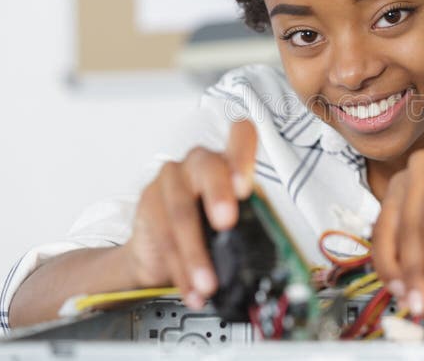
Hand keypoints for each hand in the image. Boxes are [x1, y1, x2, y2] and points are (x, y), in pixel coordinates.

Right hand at [121, 119, 256, 308]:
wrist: (158, 251)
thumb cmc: (206, 228)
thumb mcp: (234, 223)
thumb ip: (249, 224)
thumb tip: (274, 254)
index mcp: (228, 161)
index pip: (240, 135)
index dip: (243, 152)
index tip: (245, 183)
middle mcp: (199, 163)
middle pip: (209, 169)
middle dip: (218, 195)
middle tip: (226, 222)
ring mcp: (171, 179)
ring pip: (182, 212)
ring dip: (197, 253)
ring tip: (209, 283)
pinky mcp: (149, 202)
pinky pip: (164, 237)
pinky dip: (180, 270)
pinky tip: (191, 288)